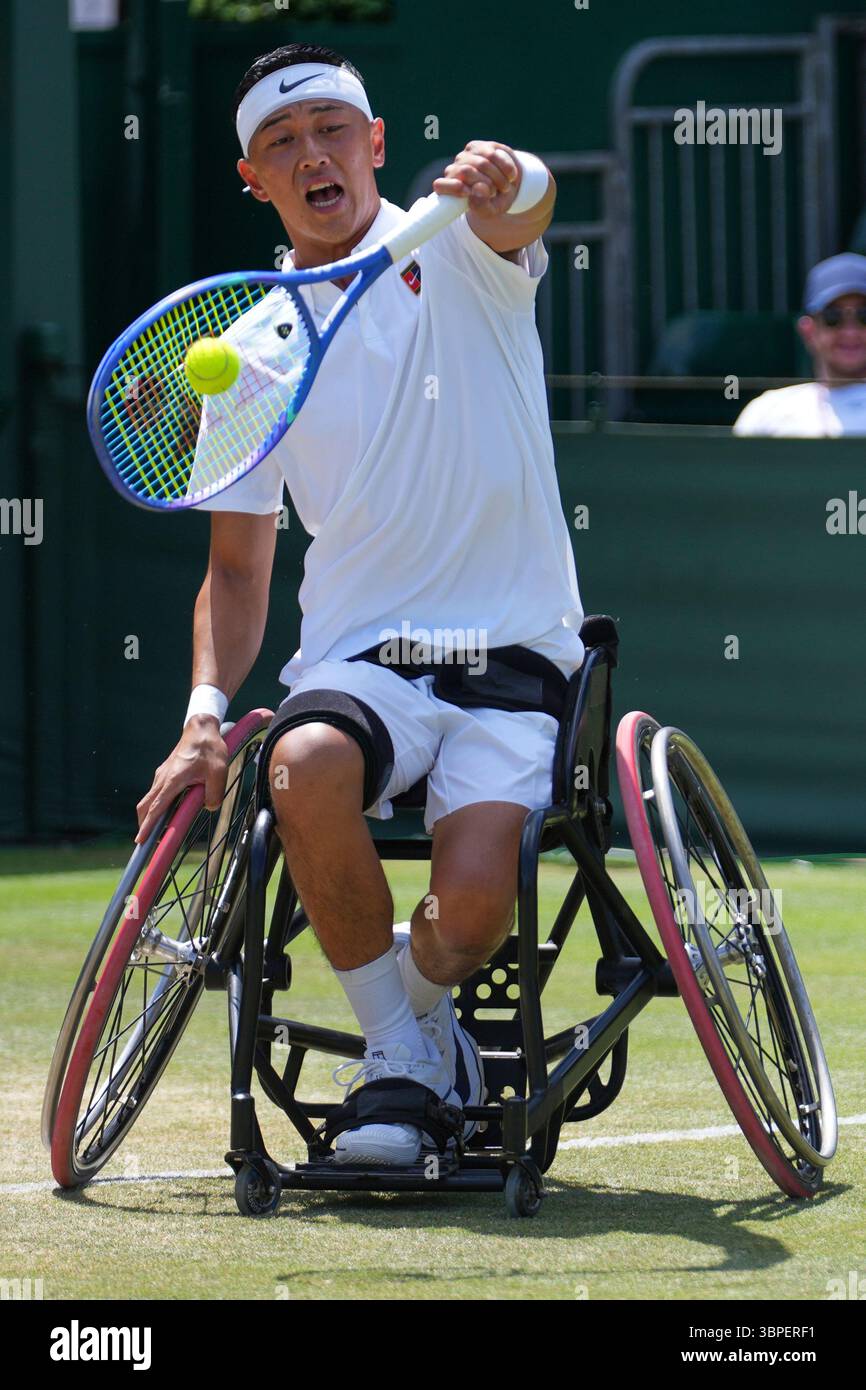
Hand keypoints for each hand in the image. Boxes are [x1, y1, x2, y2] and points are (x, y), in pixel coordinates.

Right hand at [135, 717, 228, 843]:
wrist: (201, 728)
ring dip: (151, 816)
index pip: (156, 808)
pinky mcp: (166, 773)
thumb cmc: (209, 748)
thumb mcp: (219, 772)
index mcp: (172, 780)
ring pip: (150, 799)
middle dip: (144, 825)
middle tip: (146, 844)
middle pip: (145, 806)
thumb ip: (214, 794)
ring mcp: (162, 775)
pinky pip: (158, 793)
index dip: (148, 826)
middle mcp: (162, 778)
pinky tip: (168, 813)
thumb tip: (209, 808)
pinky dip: (157, 806)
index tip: (141, 840)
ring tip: (157, 833)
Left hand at [433, 140, 520, 217]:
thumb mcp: (490, 211)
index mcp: (450, 190)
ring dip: (498, 177)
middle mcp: (454, 170)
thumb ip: (481, 207)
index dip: (452, 188)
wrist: (510, 185)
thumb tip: (477, 189)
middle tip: (495, 193)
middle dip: (486, 184)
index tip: (468, 193)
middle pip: (466, 172)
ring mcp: (466, 156)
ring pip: (482, 163)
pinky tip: (510, 176)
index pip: (440, 186)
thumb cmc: (495, 201)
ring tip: (504, 186)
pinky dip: (505, 168)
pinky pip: (493, 154)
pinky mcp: (481, 146)